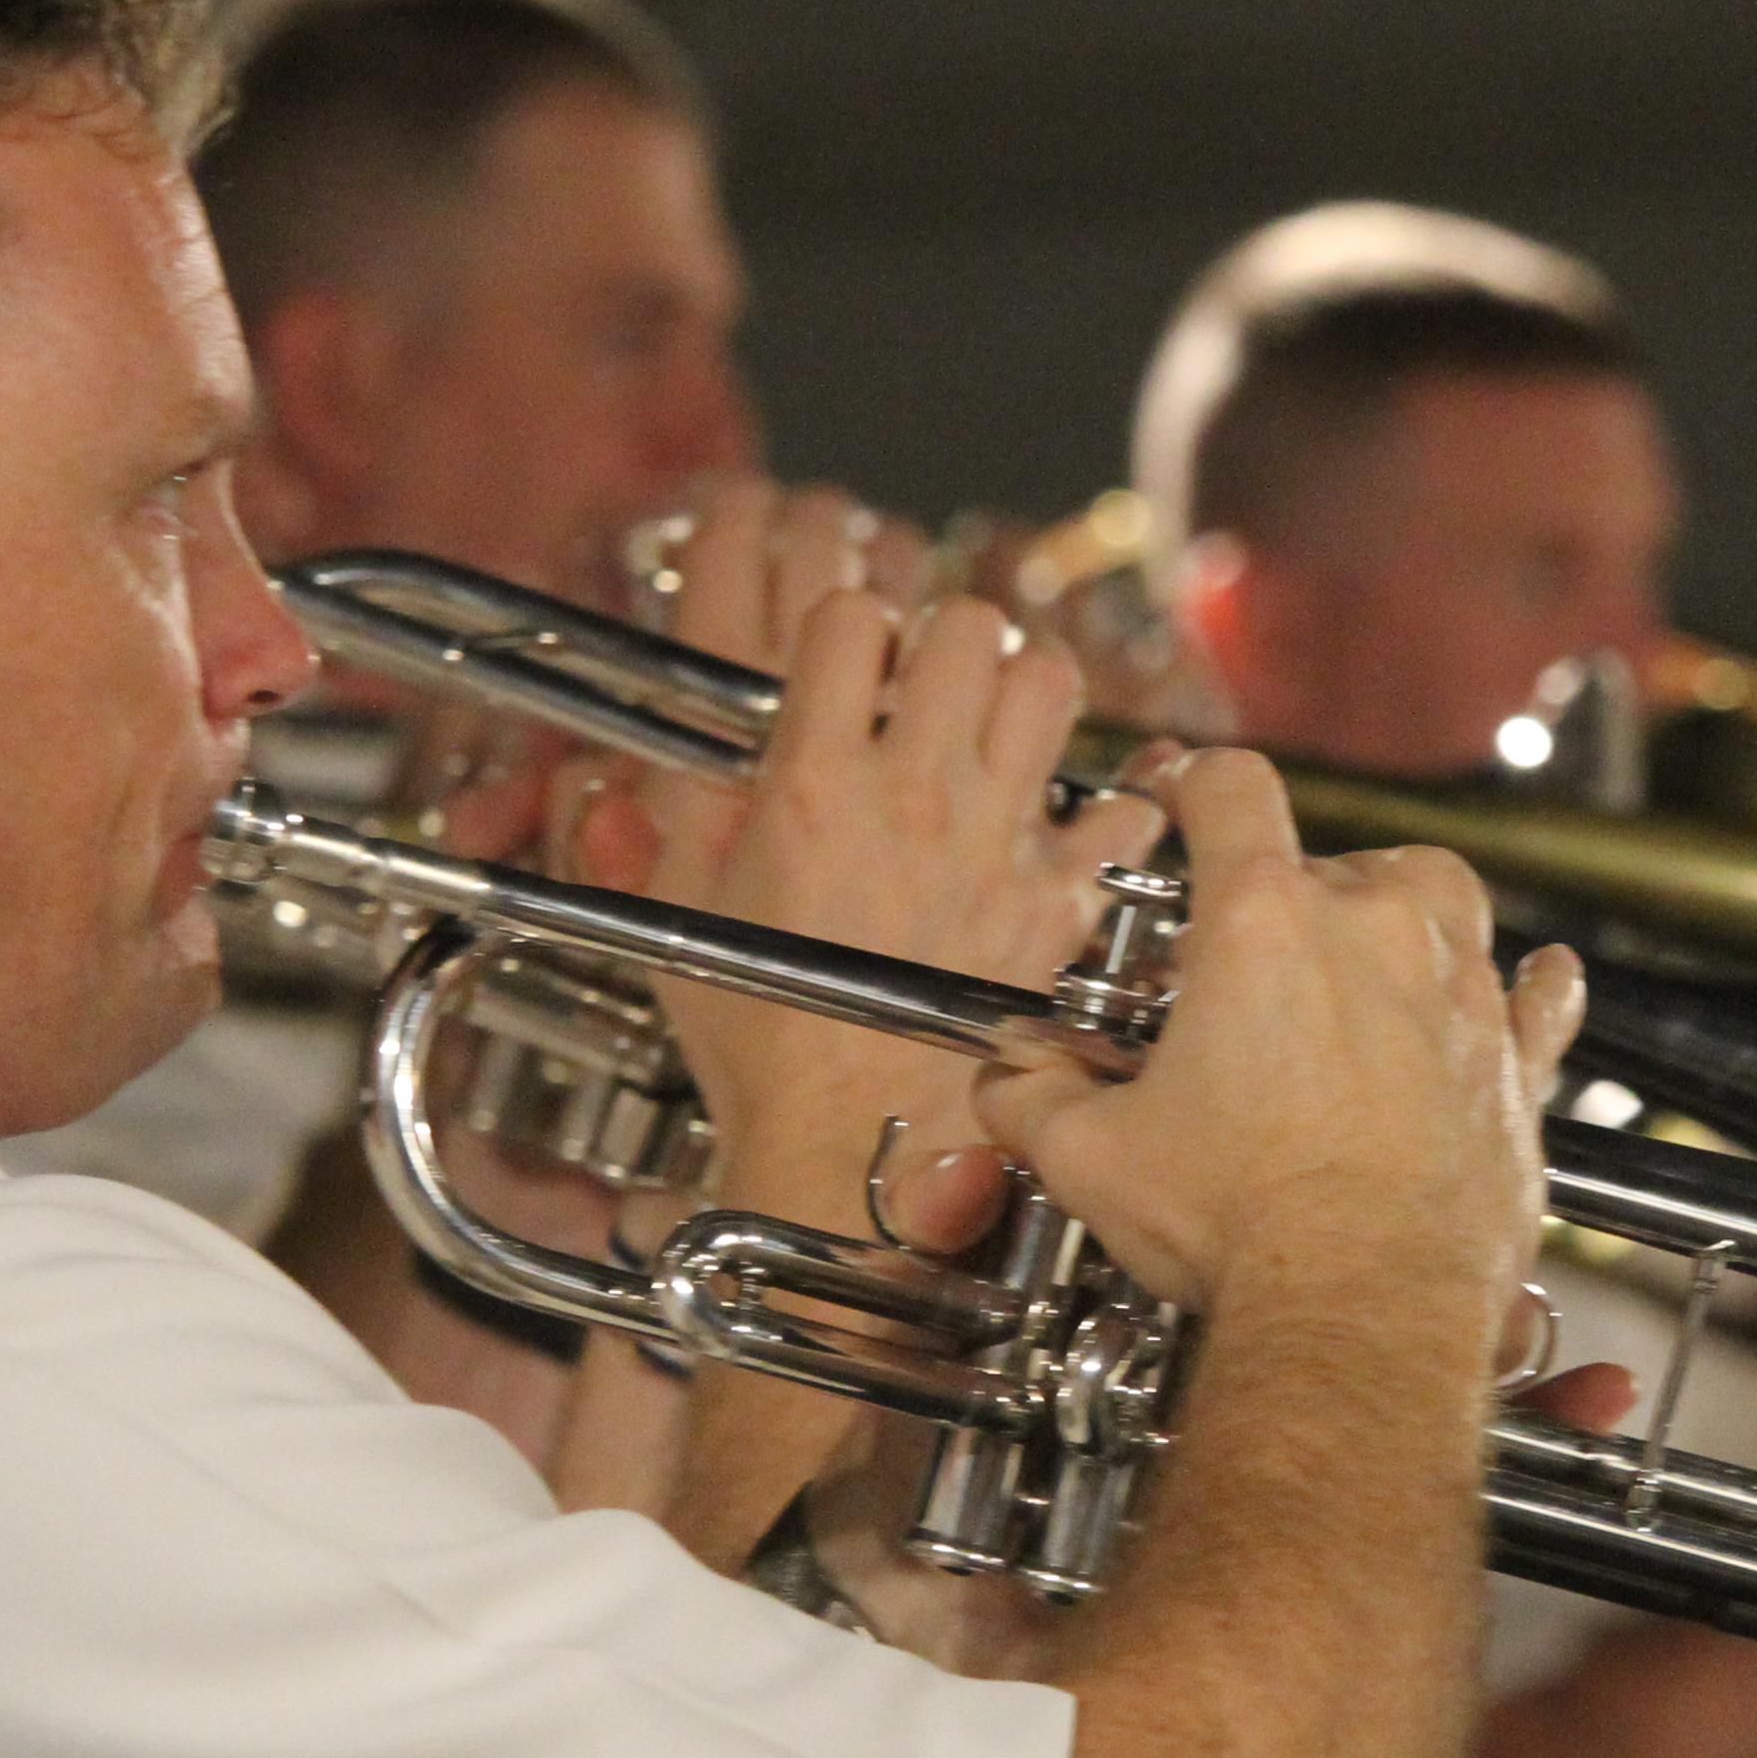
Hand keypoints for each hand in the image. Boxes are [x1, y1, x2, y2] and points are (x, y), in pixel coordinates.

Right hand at [574, 583, 1156, 1226]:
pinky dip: (1110, 806)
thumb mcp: (683, 911)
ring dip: (1026, 684)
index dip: (846, 620)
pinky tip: (1071, 817)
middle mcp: (912, 794)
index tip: (841, 652)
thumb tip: (636, 761)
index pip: (846, 615)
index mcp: (812, 784)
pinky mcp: (1054, 898)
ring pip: (1049, 683)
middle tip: (928, 676)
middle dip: (945, 633)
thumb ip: (670, 817)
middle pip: (964, 624)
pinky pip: (1119, 811)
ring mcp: (994, 841)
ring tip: (998, 716)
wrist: (845, 1142)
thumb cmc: (762, 1041)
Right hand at [972, 751, 1582, 1338]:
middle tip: (1244, 971)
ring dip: (1401, 914)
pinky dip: (1526, 984)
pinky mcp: (1514, 1062)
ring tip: (1363, 958)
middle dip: (1283, 903)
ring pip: (1441, 898)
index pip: (1231, 791)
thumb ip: (1036, 1098)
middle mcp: (1376, 932)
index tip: (1185, 800)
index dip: (1196, 784)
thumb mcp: (1093, 1157)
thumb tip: (1012, 1080)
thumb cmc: (1240, 1226)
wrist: (1361, 1309)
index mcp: (1264, 923)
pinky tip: (1527, 981)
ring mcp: (1458, 991)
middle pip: (1332, 857)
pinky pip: (1536, 992)